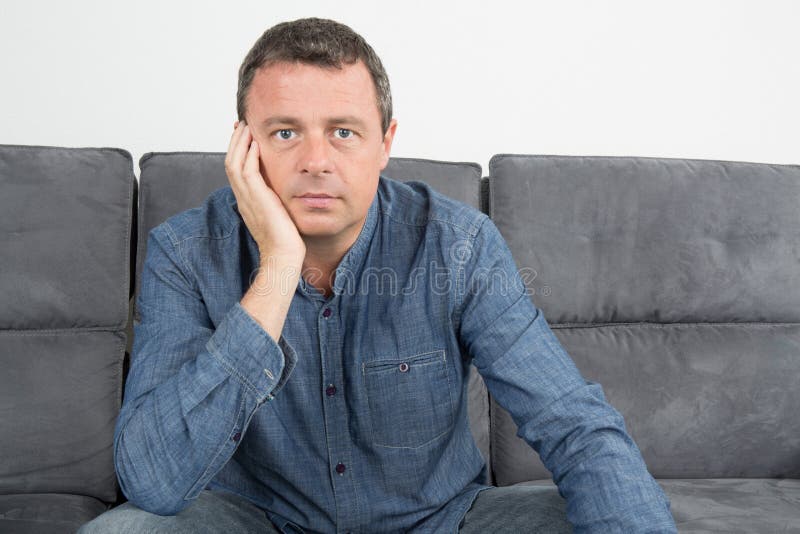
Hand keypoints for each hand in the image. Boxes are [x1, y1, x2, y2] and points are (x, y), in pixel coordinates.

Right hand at [225, 120, 305, 259]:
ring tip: (247, 126)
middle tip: (241, 124)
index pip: (236, 170)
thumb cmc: (285, 239)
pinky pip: (247, 171)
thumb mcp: (278, 213)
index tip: (243, 136)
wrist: (283, 256)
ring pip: (234, 163)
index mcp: (246, 201)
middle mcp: (243, 198)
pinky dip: (249, 155)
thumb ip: (276, 199)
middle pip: (230, 162)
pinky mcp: (257, 199)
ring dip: (240, 143)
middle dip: (235, 141)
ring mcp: (247, 198)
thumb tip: (283, 189)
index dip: (237, 151)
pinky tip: (256, 143)